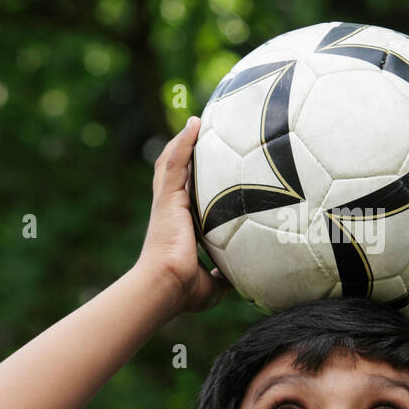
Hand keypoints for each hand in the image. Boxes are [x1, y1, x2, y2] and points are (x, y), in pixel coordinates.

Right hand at [134, 117, 233, 313]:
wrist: (168, 285)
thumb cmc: (184, 289)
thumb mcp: (212, 282)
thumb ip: (224, 275)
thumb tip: (241, 279)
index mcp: (180, 224)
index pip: (188, 193)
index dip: (195, 177)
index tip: (209, 165)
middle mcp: (172, 208)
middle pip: (178, 171)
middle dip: (188, 151)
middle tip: (203, 131)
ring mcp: (168, 200)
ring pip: (174, 161)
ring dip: (185, 140)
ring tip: (199, 120)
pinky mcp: (167, 197)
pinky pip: (175, 162)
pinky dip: (183, 141)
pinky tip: (194, 123)